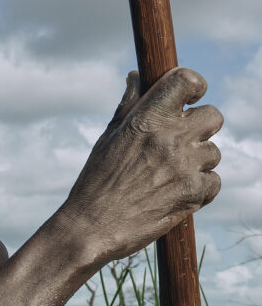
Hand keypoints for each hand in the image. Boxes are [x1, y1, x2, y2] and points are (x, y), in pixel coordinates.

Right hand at [55, 67, 220, 265]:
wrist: (90, 228)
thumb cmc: (94, 181)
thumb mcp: (108, 138)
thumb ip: (128, 106)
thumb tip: (137, 77)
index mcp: (145, 120)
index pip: (187, 81)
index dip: (193, 86)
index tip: (188, 97)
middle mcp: (169, 138)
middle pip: (214, 115)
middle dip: (200, 126)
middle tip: (181, 140)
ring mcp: (184, 166)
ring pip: (214, 152)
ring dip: (197, 161)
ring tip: (169, 174)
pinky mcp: (194, 193)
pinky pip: (214, 181)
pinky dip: (200, 187)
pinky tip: (175, 191)